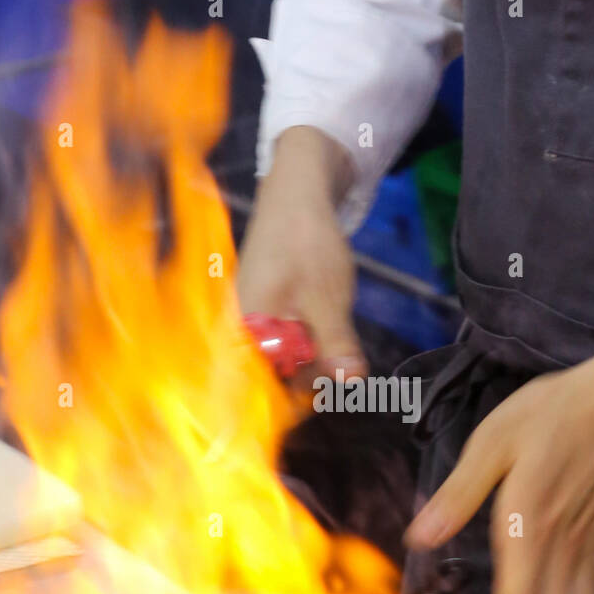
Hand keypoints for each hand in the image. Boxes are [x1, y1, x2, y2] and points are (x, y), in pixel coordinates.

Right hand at [237, 126, 366, 378]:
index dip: (293, 399)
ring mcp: (254, 320)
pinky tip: (328, 324)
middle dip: (312, 376)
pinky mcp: (268, 311)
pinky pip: (290, 339)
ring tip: (336, 337)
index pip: (260, 388)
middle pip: (276, 375)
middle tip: (346, 366)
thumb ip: (336, 343)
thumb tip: (351, 382)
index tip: (327, 395)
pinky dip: (312, 338)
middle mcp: (242, 330)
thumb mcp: (328, 297)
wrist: (297, 193)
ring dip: (316, 357)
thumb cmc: (306, 243)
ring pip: (287, 357)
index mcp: (247, 331)